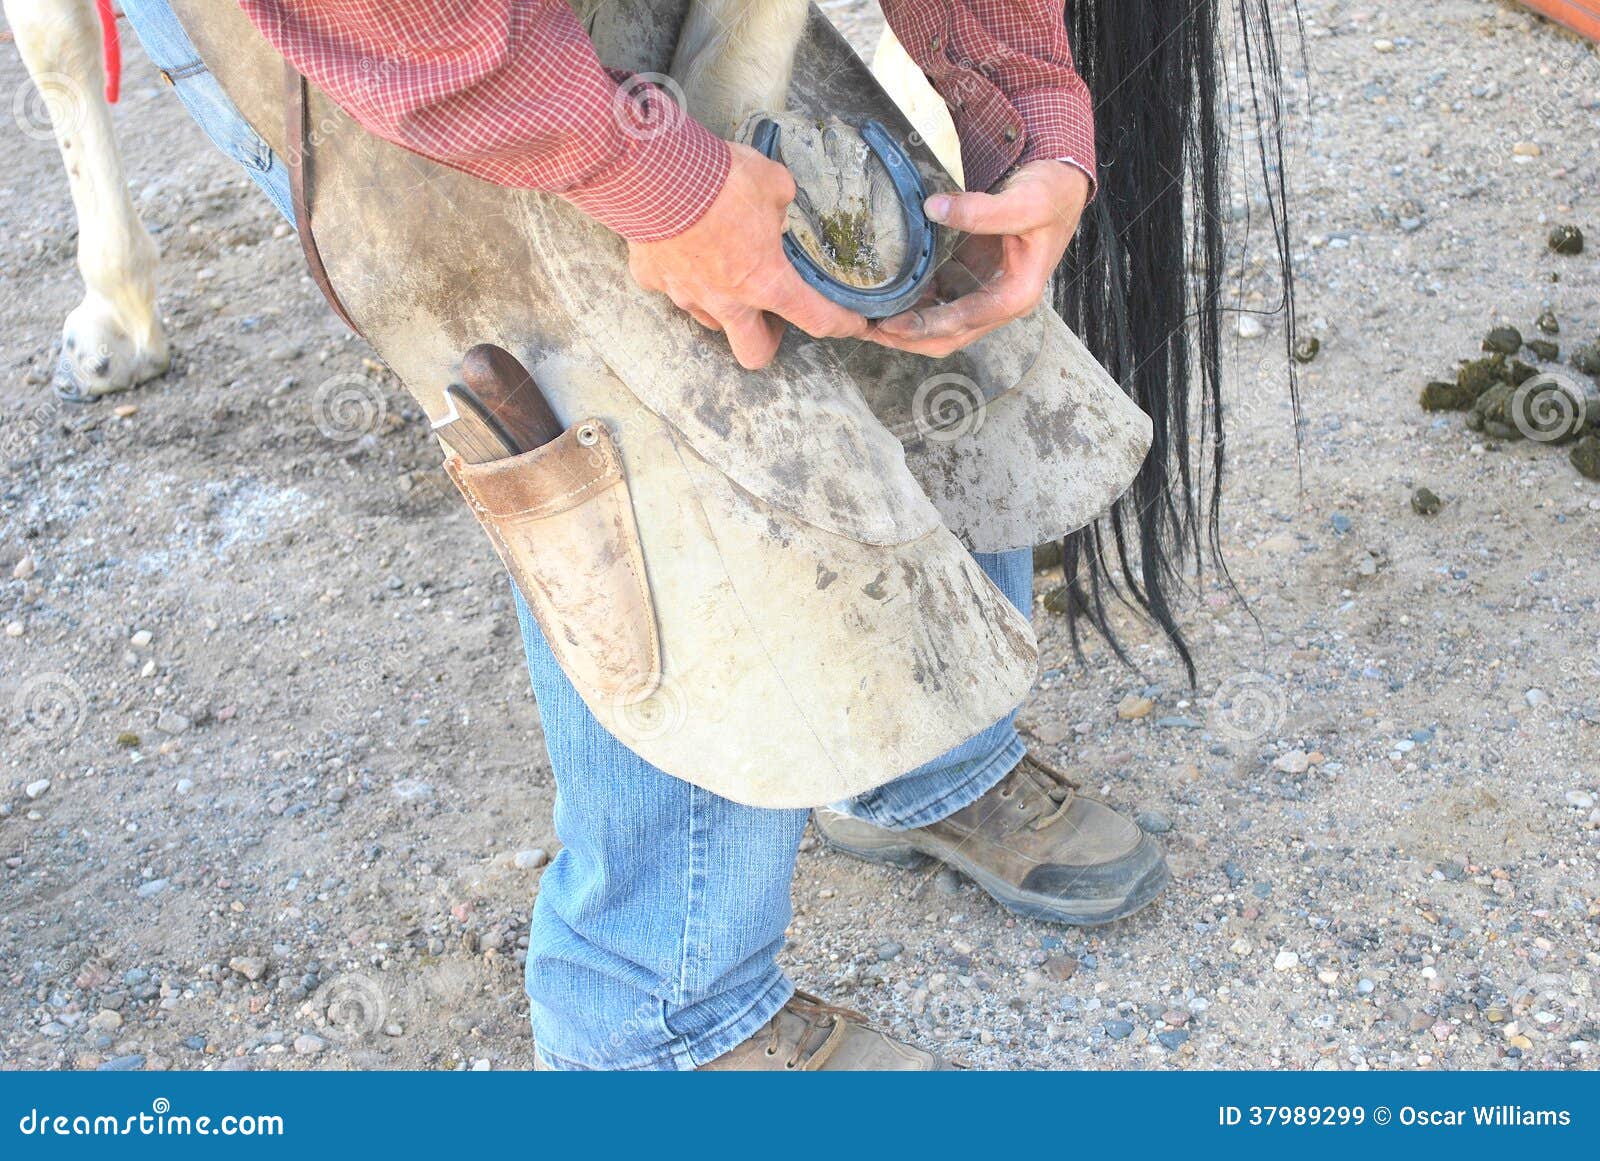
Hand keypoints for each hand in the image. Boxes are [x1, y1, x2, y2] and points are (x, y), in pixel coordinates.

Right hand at [627, 141, 869, 369]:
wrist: (654, 170)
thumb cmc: (718, 179)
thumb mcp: (773, 184)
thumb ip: (783, 203)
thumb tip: (780, 202)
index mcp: (766, 282)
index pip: (816, 319)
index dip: (841, 326)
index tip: (852, 325)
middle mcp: (727, 301)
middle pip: (754, 353)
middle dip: (768, 340)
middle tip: (773, 313)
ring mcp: (686, 294)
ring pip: (711, 322)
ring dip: (724, 308)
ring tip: (726, 273)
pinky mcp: (654, 279)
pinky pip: (672, 288)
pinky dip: (681, 276)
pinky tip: (684, 249)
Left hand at [869, 160, 1089, 357]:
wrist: (1062, 183)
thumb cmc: (1052, 194)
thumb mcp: (1026, 201)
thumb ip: (981, 210)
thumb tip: (932, 209)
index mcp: (1015, 295)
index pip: (964, 322)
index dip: (925, 326)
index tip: (890, 323)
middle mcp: (996, 303)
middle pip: (946, 336)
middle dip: (905, 337)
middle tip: (865, 326)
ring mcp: (980, 292)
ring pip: (937, 323)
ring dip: (903, 323)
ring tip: (863, 316)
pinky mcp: (968, 277)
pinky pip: (934, 298)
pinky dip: (910, 300)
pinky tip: (882, 292)